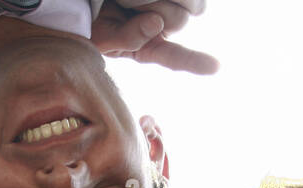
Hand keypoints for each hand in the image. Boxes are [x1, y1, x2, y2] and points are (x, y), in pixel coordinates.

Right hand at [91, 1, 218, 74]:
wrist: (86, 4)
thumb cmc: (91, 25)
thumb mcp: (103, 40)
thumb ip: (127, 38)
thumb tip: (155, 23)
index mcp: (151, 47)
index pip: (175, 56)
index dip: (194, 60)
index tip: (216, 66)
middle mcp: (162, 25)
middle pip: (178, 19)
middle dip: (157, 10)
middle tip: (126, 5)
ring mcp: (165, 5)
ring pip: (178, 4)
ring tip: (126, 0)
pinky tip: (131, 0)